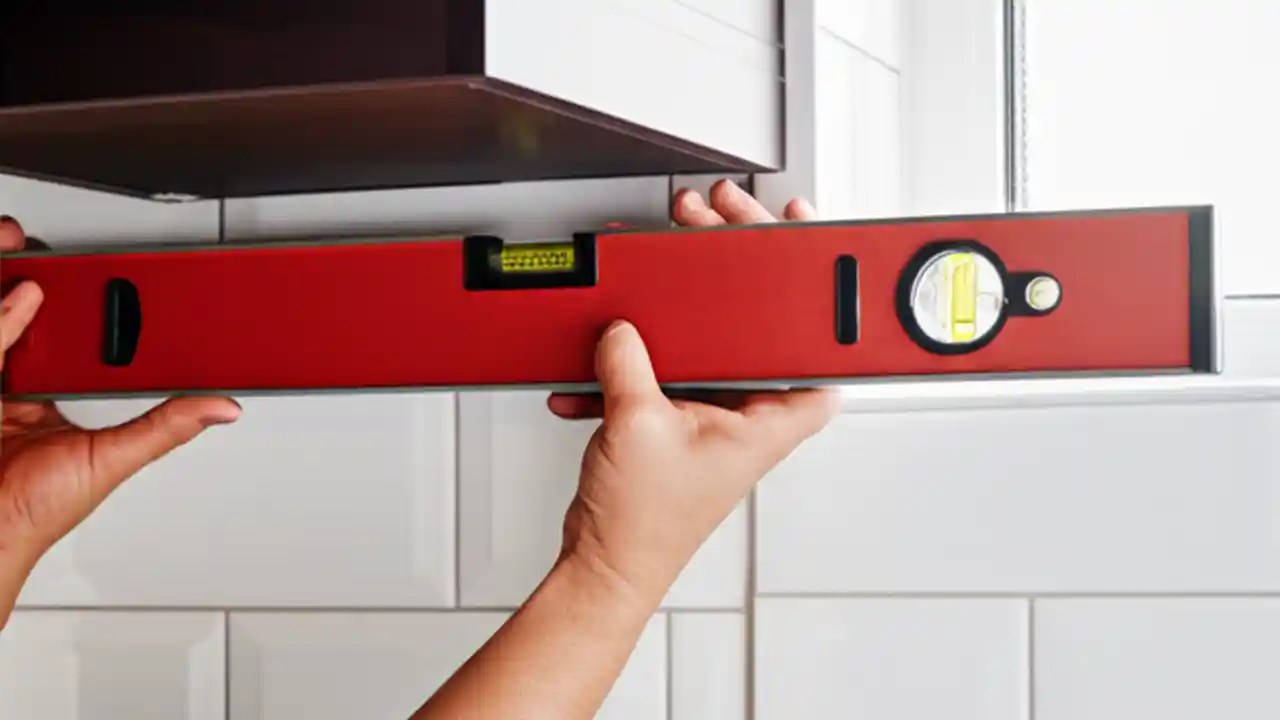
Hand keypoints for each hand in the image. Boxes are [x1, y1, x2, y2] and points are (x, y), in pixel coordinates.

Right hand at [0, 216, 240, 624]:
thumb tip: (225, 407)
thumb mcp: (113, 461)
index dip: (95, 306)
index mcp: (63, 402)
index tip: (120, 277)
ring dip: (17, 283)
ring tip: (40, 259)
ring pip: (7, 322)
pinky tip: (20, 292)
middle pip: (35, 321)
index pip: (80, 342)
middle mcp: (25, 388)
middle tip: (70, 253)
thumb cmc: (37, 513)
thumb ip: (164, 427)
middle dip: (46, 280)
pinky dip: (2, 314)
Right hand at [547, 182, 836, 602]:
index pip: (818, 346)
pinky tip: (606, 354)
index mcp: (768, 420)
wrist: (606, 564)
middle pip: (757, 327)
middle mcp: (750, 417)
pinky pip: (664, 371)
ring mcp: (714, 417)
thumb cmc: (645, 525)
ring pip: (706, 345)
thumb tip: (625, 326)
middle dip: (733, 272)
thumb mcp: (636, 424)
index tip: (801, 243)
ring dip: (679, 312)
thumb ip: (630, 361)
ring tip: (659, 269)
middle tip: (714, 224)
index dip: (817, 289)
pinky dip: (635, 359)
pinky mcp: (678, 422)